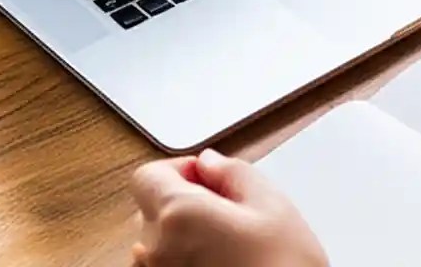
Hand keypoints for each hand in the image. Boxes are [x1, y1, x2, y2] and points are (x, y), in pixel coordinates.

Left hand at [129, 149, 327, 266]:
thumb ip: (233, 172)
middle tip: (229, 212)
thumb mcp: (272, 205)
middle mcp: (156, 250)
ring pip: (157, 243)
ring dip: (183, 236)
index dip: (179, 170)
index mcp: (178, 214)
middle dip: (184, 202)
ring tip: (228, 245)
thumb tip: (209, 163)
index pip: (147, 176)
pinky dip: (182, 261)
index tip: (209, 178)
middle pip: (151, 209)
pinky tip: (219, 264)